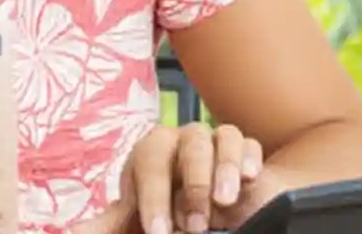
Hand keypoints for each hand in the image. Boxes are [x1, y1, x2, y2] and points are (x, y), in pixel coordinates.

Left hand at [74, 123, 285, 233]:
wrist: (211, 203)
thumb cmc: (168, 208)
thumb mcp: (140, 218)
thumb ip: (111, 225)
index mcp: (151, 152)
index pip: (149, 166)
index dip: (153, 199)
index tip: (158, 231)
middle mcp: (181, 140)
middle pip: (186, 148)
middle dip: (192, 187)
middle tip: (195, 226)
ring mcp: (213, 139)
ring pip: (220, 137)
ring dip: (223, 170)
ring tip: (224, 202)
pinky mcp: (243, 146)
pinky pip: (246, 142)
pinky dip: (248, 158)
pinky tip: (249, 178)